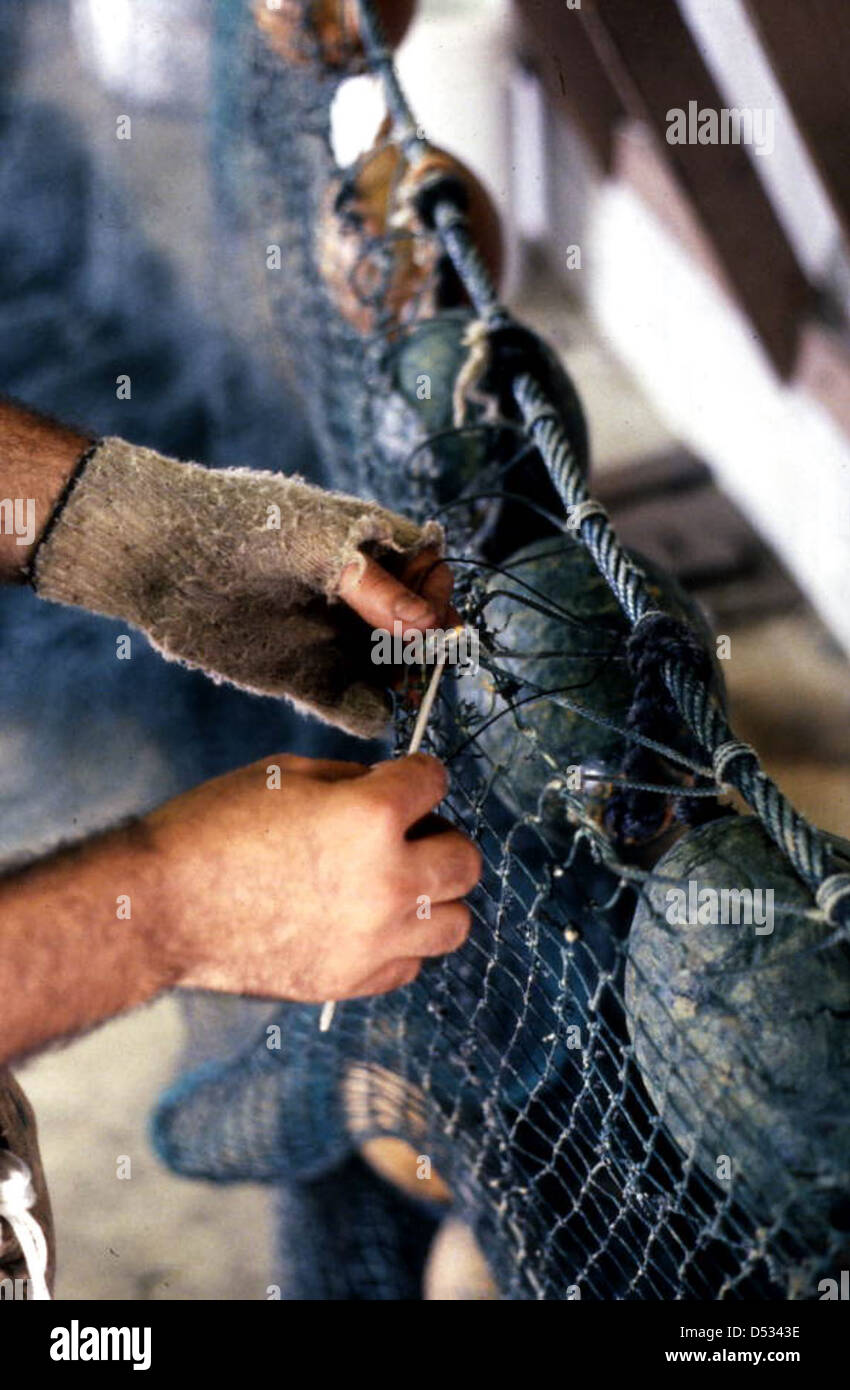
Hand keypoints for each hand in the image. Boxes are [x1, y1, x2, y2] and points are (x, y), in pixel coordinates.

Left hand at [33, 436, 450, 737]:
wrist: (159, 554)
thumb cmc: (240, 525)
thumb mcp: (314, 542)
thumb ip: (371, 585)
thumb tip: (431, 626)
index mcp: (370, 548)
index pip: (430, 573)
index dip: (438, 594)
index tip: (432, 614)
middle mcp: (360, 598)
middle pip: (419, 633)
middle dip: (426, 650)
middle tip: (415, 662)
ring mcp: (334, 640)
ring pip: (391, 673)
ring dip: (404, 687)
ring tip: (395, 688)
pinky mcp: (304, 678)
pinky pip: (350, 705)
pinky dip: (366, 715)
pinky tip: (369, 715)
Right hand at [148, 752, 480, 1001]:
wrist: (161, 907)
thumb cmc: (213, 829)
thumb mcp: (286, 774)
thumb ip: (351, 782)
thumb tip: (388, 790)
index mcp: (371, 817)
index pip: (435, 781)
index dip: (417, 775)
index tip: (406, 781)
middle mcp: (389, 881)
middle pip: (466, 861)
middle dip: (440, 837)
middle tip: (410, 836)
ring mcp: (376, 939)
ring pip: (456, 924)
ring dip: (435, 899)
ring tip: (399, 887)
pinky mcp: (354, 981)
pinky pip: (411, 964)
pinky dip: (401, 943)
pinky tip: (368, 924)